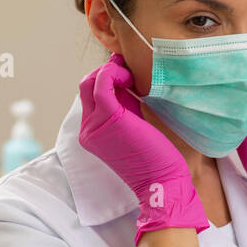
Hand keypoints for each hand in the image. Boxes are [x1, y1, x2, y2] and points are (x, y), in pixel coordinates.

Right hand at [79, 54, 208, 240]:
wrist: (161, 181)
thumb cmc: (155, 156)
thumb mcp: (133, 124)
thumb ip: (124, 104)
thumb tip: (123, 78)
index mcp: (92, 132)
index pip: (89, 96)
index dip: (105, 78)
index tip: (124, 70)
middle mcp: (88, 129)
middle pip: (85, 86)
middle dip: (104, 70)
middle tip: (124, 65)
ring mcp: (94, 126)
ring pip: (90, 83)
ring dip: (110, 70)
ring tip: (129, 72)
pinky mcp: (107, 119)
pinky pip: (102, 85)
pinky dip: (113, 73)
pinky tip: (128, 76)